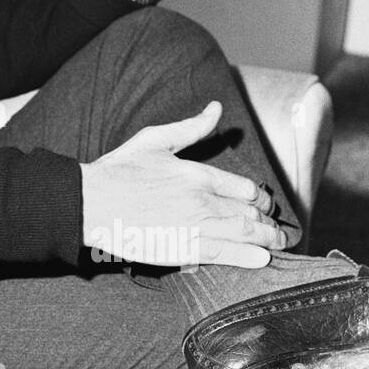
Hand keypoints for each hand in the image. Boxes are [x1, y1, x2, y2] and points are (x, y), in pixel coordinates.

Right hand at [79, 101, 287, 269]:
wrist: (91, 202)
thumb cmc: (119, 171)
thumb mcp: (155, 140)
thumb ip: (191, 127)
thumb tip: (216, 108)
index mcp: (198, 173)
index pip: (246, 188)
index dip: (262, 199)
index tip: (265, 205)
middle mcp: (203, 199)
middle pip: (251, 213)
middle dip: (269, 223)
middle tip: (277, 230)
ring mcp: (196, 226)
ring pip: (245, 234)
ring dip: (267, 240)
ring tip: (277, 245)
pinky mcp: (184, 249)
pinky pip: (227, 254)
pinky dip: (249, 257)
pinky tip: (261, 259)